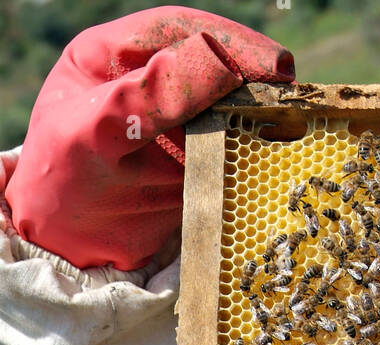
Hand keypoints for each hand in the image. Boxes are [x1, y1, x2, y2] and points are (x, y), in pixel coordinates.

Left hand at [5, 5, 295, 271]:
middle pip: (211, 63)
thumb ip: (150, 97)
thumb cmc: (61, 182)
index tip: (271, 64)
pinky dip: (255, 151)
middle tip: (290, 93)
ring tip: (291, 120)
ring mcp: (174, 122)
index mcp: (115, 56)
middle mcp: (149, 81)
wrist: (62, 248)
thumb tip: (219, 62)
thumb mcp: (96, 132)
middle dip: (253, 76)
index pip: (178, 32)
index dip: (228, 41)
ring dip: (260, 112)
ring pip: (227, 105)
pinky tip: (276, 153)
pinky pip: (229, 149)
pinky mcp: (193, 162)